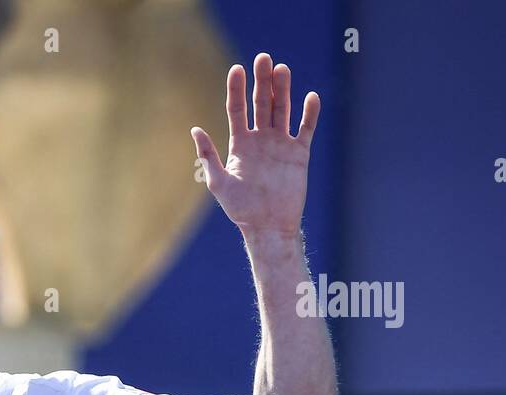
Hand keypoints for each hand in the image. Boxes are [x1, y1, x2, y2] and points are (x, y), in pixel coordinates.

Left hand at [190, 52, 320, 237]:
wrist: (268, 226)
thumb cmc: (240, 209)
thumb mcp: (218, 182)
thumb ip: (208, 155)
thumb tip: (195, 129)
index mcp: (239, 144)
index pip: (237, 109)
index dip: (236, 89)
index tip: (236, 68)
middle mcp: (260, 140)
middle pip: (261, 104)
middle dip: (262, 81)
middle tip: (263, 58)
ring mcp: (280, 145)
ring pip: (282, 110)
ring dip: (283, 90)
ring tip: (283, 69)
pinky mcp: (299, 154)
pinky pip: (305, 129)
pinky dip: (309, 114)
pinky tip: (311, 97)